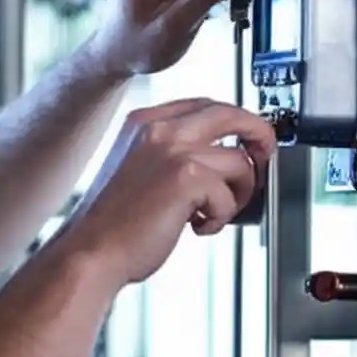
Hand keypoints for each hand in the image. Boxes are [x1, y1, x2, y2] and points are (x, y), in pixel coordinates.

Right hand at [59, 98, 276, 286]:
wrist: (91, 251)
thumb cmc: (112, 222)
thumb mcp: (136, 168)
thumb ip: (171, 153)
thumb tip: (219, 155)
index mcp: (144, 122)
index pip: (205, 105)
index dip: (234, 122)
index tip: (245, 139)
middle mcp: (159, 128)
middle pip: (231, 114)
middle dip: (258, 136)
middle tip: (264, 157)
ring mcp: (173, 150)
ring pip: (238, 160)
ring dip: (236, 193)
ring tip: (212, 214)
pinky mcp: (187, 177)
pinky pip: (230, 194)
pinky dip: (221, 216)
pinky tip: (198, 226)